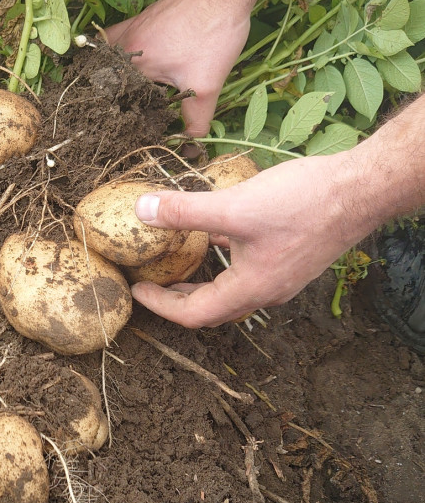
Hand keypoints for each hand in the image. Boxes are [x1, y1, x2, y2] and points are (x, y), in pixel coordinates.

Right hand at [103, 0, 262, 136]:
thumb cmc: (213, 35)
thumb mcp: (207, 86)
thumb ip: (195, 122)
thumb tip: (189, 149)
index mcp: (132, 68)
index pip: (117, 106)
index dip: (125, 124)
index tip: (131, 137)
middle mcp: (121, 49)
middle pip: (107, 85)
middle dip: (115, 106)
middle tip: (124, 125)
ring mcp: (126, 32)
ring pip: (108, 65)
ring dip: (112, 83)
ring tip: (123, 103)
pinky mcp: (136, 21)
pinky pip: (114, 44)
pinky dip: (116, 59)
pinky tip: (126, 69)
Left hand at [130, 153, 366, 326]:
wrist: (363, 188)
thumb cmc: (304, 201)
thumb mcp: (234, 205)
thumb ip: (185, 211)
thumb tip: (141, 211)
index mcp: (251, 289)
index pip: (194, 314)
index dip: (160, 305)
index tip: (137, 289)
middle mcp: (267, 292)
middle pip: (212, 310)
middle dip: (177, 300)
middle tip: (151, 284)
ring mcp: (282, 278)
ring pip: (231, 292)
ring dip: (202, 285)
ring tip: (177, 268)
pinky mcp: (292, 260)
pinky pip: (248, 273)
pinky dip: (225, 266)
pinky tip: (216, 240)